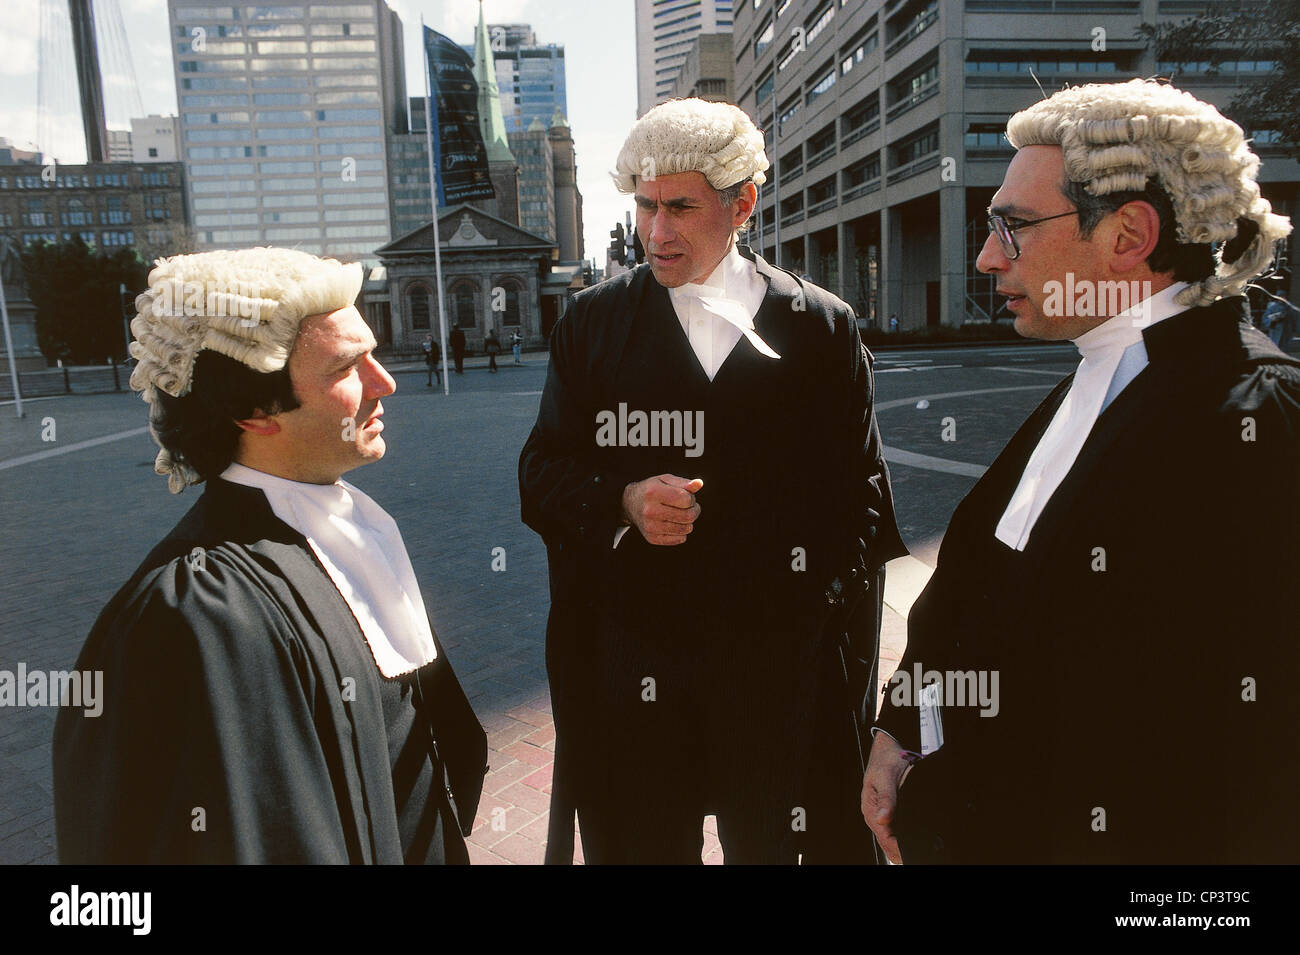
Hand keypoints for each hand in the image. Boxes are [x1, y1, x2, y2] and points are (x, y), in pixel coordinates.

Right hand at [621, 474, 702, 545]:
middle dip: (694, 510)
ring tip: (681, 514)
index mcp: (653, 492)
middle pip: (688, 516)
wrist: (630, 504)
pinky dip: (682, 532)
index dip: (691, 498)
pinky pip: (680, 539)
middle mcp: (650, 510)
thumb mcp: (665, 480)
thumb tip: (699, 483)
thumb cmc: (652, 489)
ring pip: (686, 529)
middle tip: (689, 507)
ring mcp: (650, 526)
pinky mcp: (652, 538)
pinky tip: (674, 523)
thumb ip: (683, 483)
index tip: (687, 497)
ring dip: (688, 522)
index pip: (686, 499)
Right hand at [861, 731, 912, 863]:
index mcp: (870, 807)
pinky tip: (913, 838)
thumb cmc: (887, 760)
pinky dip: (903, 836)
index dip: (898, 848)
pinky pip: (894, 829)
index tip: (911, 854)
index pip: (884, 837)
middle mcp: (873, 813)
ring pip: (891, 837)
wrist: (887, 748)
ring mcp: (880, 813)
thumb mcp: (887, 777)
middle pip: (887, 841)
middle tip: (917, 855)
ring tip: (917, 850)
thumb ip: (887, 799)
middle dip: (901, 851)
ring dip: (902, 845)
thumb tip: (882, 819)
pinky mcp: (887, 810)